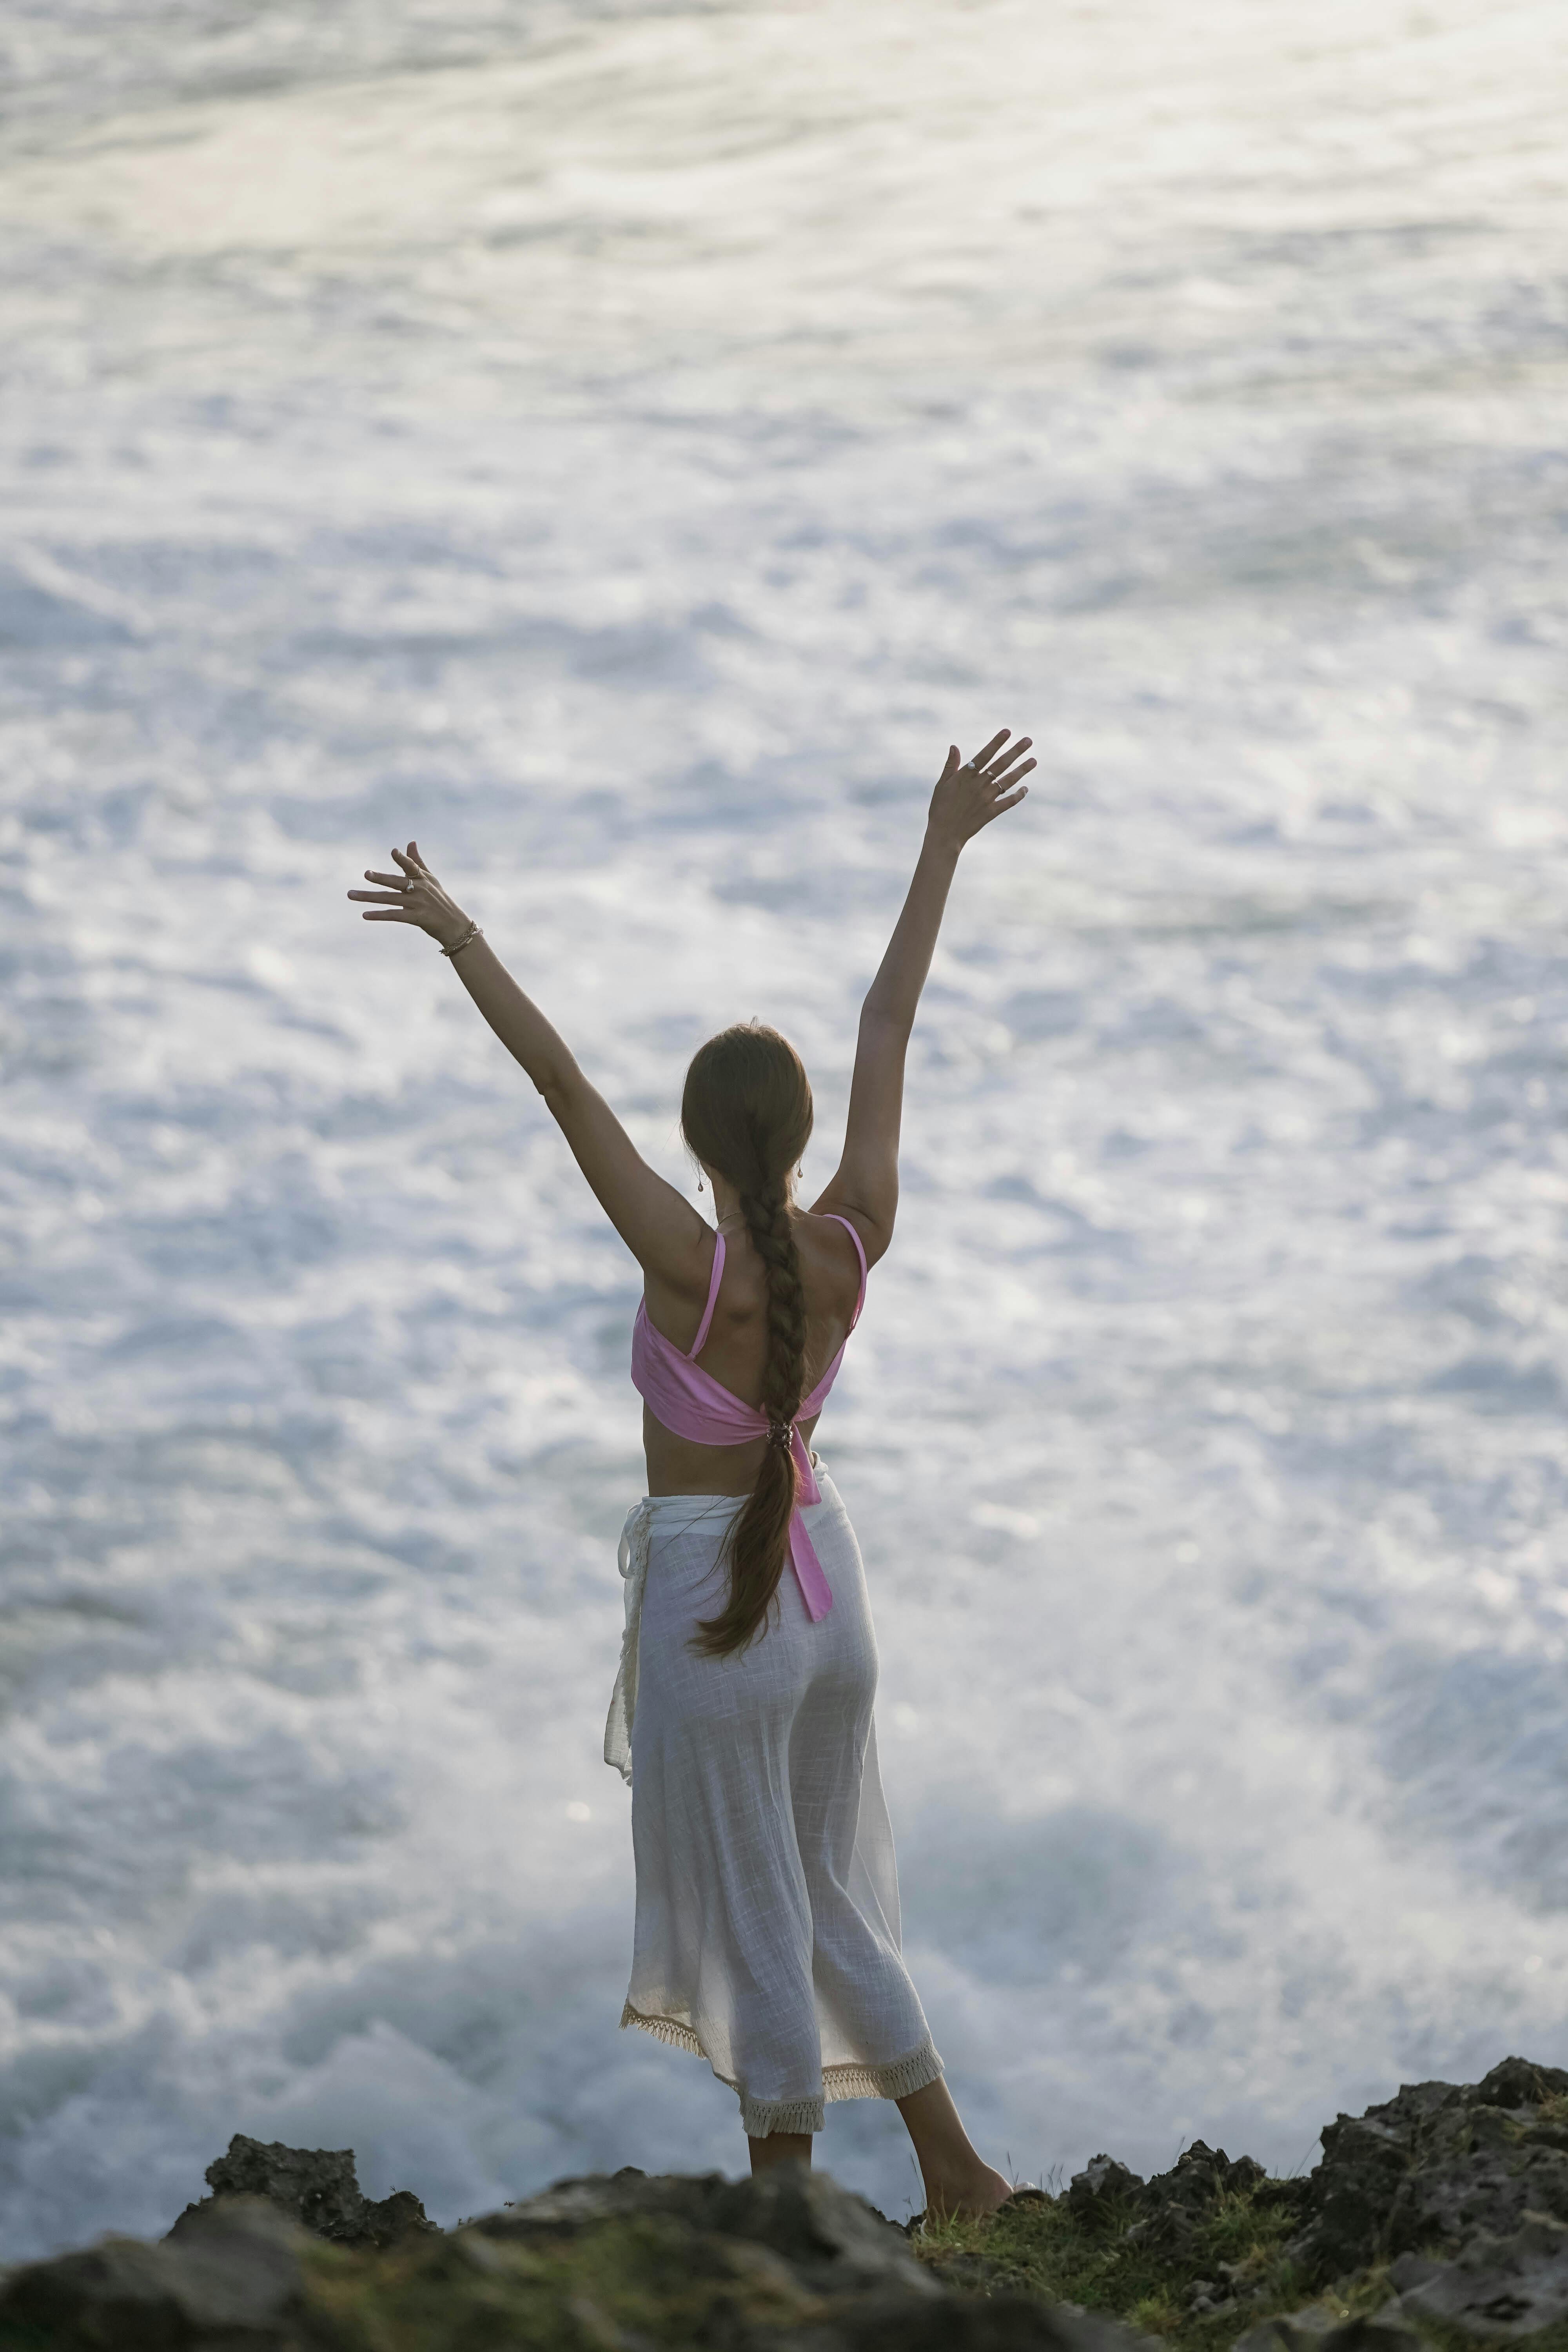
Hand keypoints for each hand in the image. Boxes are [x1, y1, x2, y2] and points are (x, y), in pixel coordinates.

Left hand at [347, 840, 471, 948]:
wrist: (454, 925)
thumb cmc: (440, 899)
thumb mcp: (431, 879)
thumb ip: (417, 861)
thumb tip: (410, 842)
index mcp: (423, 878)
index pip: (412, 867)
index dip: (403, 859)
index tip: (394, 852)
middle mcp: (420, 890)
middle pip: (397, 882)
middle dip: (381, 878)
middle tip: (366, 874)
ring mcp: (418, 904)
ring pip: (389, 899)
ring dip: (369, 897)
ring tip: (351, 895)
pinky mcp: (416, 918)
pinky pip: (394, 915)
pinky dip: (379, 915)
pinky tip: (365, 915)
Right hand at [926, 731, 1033, 852]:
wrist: (944, 834)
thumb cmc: (940, 808)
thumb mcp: (941, 785)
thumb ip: (950, 765)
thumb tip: (954, 746)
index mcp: (966, 776)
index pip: (984, 755)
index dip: (996, 743)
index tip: (1007, 732)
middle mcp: (979, 785)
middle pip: (1001, 764)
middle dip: (1015, 751)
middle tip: (1028, 741)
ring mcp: (987, 798)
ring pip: (1008, 781)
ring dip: (1022, 770)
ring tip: (1034, 760)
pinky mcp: (991, 812)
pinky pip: (1008, 802)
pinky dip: (1018, 795)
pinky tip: (1026, 788)